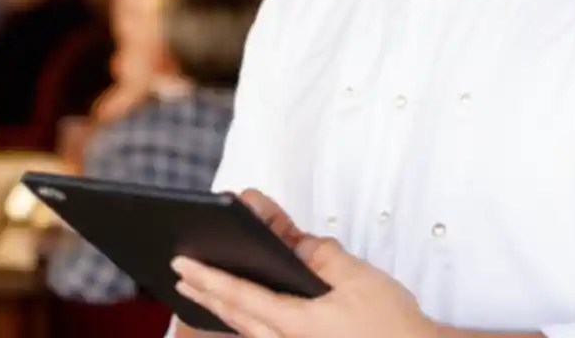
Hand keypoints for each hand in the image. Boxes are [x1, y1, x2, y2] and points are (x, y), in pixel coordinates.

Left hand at [173, 196, 436, 337]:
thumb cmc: (394, 328)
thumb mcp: (360, 280)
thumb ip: (323, 257)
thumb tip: (297, 244)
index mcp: (297, 324)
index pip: (241, 295)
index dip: (208, 278)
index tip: (183, 264)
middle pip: (236, 317)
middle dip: (205, 293)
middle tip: (179, 272)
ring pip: (249, 331)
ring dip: (223, 309)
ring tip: (202, 290)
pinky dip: (247, 323)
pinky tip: (244, 313)